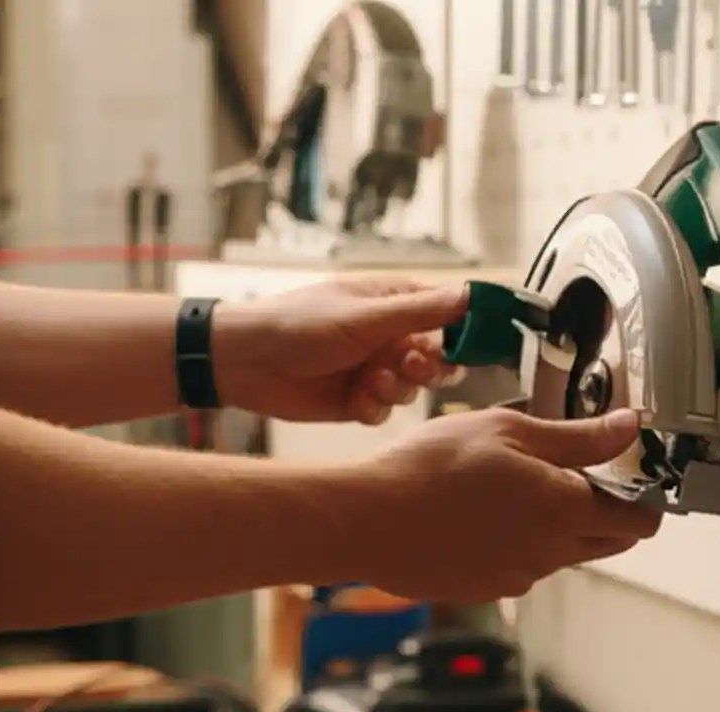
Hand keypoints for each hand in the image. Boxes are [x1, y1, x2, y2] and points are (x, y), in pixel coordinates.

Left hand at [211, 276, 467, 423]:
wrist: (245, 363)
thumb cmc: (301, 324)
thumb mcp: (367, 317)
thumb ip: (423, 311)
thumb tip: (473, 294)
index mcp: (395, 303)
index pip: (449, 315)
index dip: (465, 334)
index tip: (474, 350)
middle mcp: (389, 335)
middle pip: (438, 358)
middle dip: (428, 367)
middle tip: (410, 367)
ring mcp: (374, 367)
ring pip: (413, 388)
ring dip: (396, 388)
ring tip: (371, 382)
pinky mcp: (358, 399)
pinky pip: (386, 410)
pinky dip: (375, 408)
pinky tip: (356, 401)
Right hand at [347, 407, 662, 602]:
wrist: (367, 519)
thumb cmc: (432, 467)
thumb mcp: (511, 430)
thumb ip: (578, 435)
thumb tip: (629, 426)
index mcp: (566, 511)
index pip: (640, 520)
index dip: (645, 496)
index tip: (632, 471)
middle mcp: (551, 553)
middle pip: (611, 541)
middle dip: (610, 509)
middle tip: (580, 471)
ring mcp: (519, 576)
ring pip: (566, 552)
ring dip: (561, 523)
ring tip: (518, 484)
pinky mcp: (489, 588)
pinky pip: (525, 564)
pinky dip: (522, 540)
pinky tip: (485, 511)